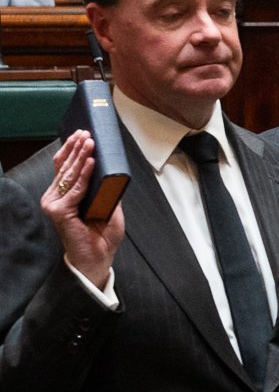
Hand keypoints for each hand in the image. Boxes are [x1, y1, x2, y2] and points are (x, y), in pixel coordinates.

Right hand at [37, 130, 120, 289]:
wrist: (98, 258)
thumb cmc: (102, 235)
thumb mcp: (107, 206)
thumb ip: (105, 189)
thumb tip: (111, 167)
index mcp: (63, 195)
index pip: (65, 168)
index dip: (72, 150)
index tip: (82, 134)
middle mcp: (55, 198)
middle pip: (66, 168)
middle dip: (77, 149)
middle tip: (86, 133)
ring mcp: (55, 204)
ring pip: (70, 175)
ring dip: (81, 157)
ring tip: (90, 142)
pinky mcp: (59, 212)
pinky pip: (76, 189)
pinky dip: (85, 175)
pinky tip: (92, 162)